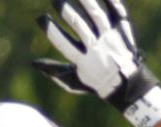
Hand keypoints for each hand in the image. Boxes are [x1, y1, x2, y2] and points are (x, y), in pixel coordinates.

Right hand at [33, 0, 158, 112]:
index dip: (51, 30)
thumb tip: (34, 63)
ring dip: (86, 1)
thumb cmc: (94, 81)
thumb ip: (54, 72)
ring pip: (97, 15)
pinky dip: (110, 0)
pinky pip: (117, 10)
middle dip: (66, 11)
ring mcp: (111, 37)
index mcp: (83, 61)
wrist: (126, 83)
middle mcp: (97, 47)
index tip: (40, 18)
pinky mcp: (122, 29)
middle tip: (55, 0)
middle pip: (79, 26)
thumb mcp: (73, 82)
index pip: (63, 43)